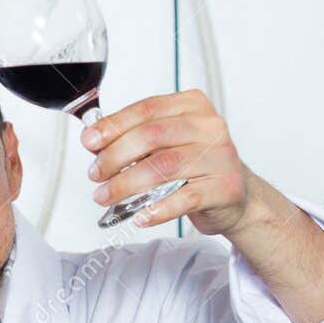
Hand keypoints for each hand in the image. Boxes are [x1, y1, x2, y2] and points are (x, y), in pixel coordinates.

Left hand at [81, 89, 255, 236]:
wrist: (234, 194)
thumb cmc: (194, 165)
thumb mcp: (165, 143)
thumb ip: (133, 137)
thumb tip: (93, 140)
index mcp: (192, 106)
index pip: (146, 109)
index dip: (113, 125)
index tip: (90, 141)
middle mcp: (209, 127)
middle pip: (151, 136)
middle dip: (114, 156)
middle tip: (95, 174)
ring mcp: (220, 157)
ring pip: (163, 168)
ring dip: (126, 184)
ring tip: (105, 195)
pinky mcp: (224, 188)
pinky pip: (184, 198)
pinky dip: (157, 209)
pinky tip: (140, 216)